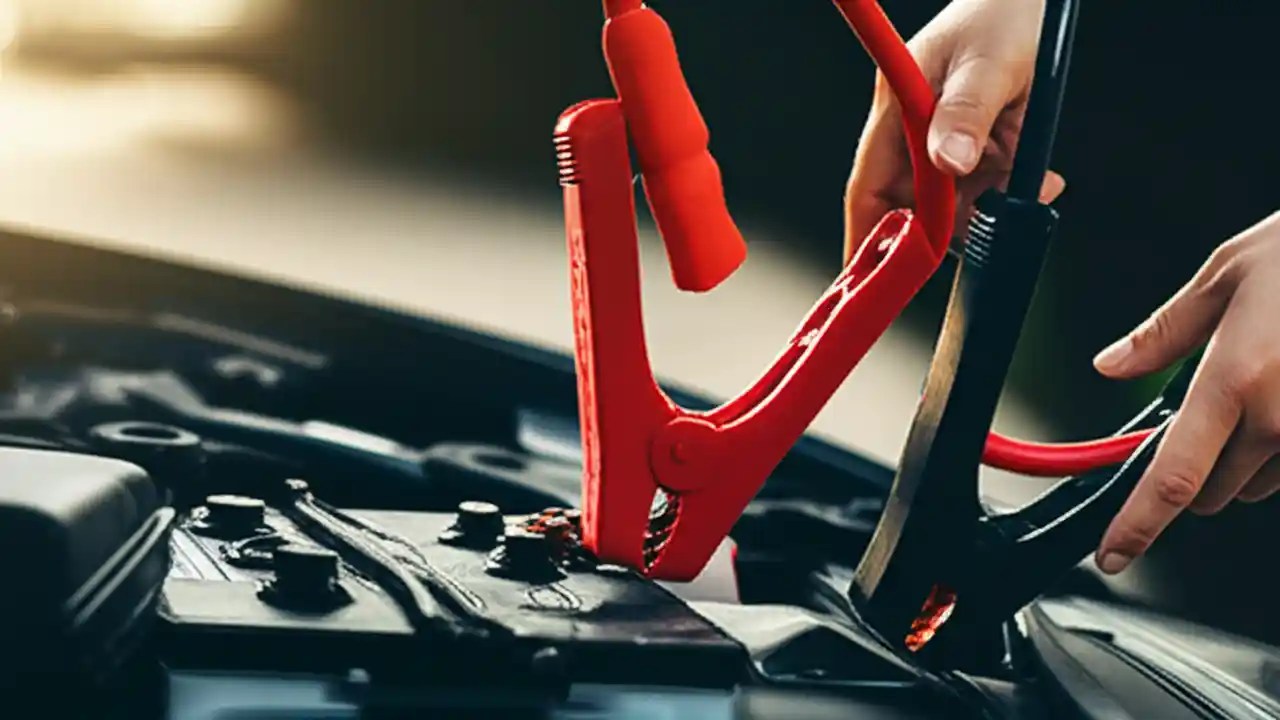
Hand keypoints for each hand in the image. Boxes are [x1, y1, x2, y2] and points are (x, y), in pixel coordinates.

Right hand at [844, 0, 1065, 261]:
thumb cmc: (1003, 12)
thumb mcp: (988, 63)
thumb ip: (967, 114)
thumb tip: (948, 163)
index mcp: (898, 108)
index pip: (870, 187)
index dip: (866, 238)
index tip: (868, 282)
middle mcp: (913, 128)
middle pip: (914, 204)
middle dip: (951, 224)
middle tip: (987, 232)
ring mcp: (943, 137)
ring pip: (954, 200)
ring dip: (991, 205)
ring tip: (1030, 184)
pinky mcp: (974, 140)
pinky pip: (985, 185)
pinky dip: (1009, 191)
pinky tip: (1035, 177)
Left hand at [1094, 210, 1279, 573]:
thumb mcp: (1226, 276)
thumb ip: (1164, 334)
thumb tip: (1112, 365)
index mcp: (1233, 381)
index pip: (1171, 479)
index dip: (1137, 525)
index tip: (1114, 553)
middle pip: (1212, 489)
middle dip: (1196, 467)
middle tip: (1210, 410)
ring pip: (1259, 482)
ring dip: (1248, 456)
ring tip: (1268, 385)